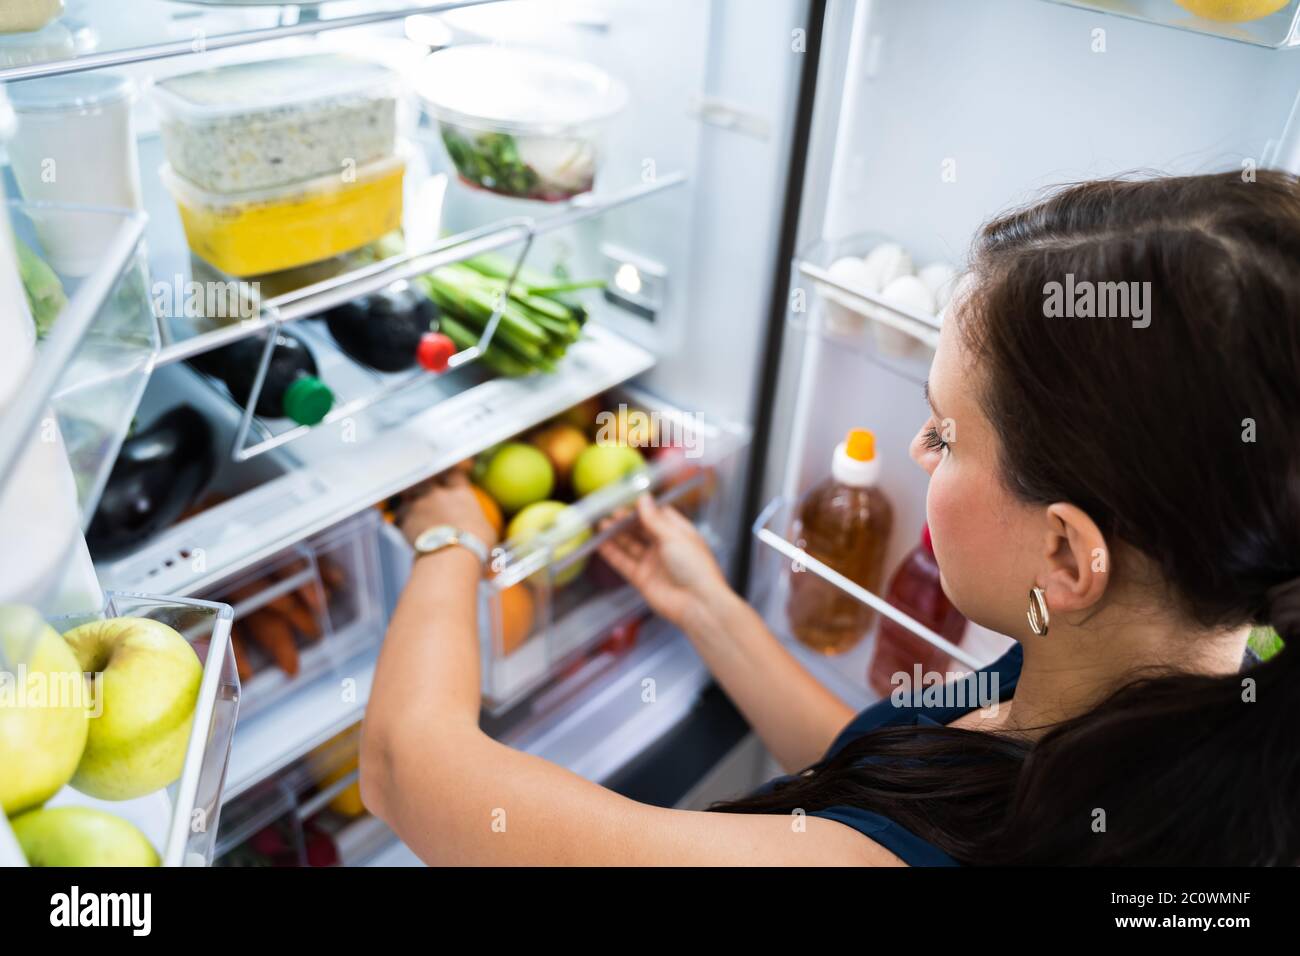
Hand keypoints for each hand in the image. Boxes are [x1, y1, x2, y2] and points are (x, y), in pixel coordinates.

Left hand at [399, 467, 499, 549]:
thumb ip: (479, 524)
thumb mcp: (486, 532)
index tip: (450, 482)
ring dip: (410, 502)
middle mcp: (438, 493)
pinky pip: (398, 516)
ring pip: (408, 495)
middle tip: (426, 495)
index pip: (454, 473)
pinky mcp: (405, 518)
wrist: (452, 554)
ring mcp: (420, 504)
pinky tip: (404, 529)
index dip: (451, 476)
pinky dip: (400, 521)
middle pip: (427, 480)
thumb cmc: (475, 545)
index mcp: (460, 493)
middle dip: (425, 486)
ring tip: (412, 513)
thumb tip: (481, 531)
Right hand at [597, 494, 733, 631]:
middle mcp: (665, 547)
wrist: (697, 604)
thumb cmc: (695, 568)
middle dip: (625, 522)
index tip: (625, 501)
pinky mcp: (642, 578)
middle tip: (609, 513)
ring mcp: (652, 563)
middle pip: (641, 530)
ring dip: (615, 536)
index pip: (657, 515)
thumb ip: (654, 519)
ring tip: (600, 525)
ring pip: (630, 545)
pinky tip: (600, 544)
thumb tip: (644, 498)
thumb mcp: (674, 536)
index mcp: (678, 533)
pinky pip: (624, 563)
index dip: (641, 508)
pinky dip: (612, 554)